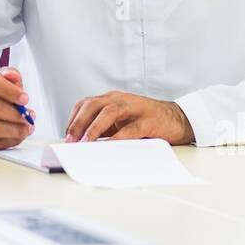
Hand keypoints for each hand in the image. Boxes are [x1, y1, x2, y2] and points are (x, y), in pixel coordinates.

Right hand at [0, 66, 33, 150]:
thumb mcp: (3, 79)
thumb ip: (11, 75)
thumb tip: (11, 75)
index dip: (8, 90)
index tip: (25, 99)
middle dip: (15, 113)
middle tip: (29, 117)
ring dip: (14, 130)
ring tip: (27, 128)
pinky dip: (7, 141)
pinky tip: (17, 136)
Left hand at [64, 90, 194, 144]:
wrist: (179, 119)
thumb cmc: (147, 122)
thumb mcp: (122, 121)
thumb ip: (105, 128)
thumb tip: (82, 143)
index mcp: (112, 99)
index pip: (86, 103)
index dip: (74, 119)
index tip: (66, 135)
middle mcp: (122, 99)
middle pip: (93, 105)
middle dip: (79, 123)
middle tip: (70, 140)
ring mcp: (136, 108)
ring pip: (109, 112)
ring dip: (94, 128)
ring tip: (85, 143)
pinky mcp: (149, 120)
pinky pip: (131, 128)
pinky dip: (119, 137)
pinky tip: (110, 146)